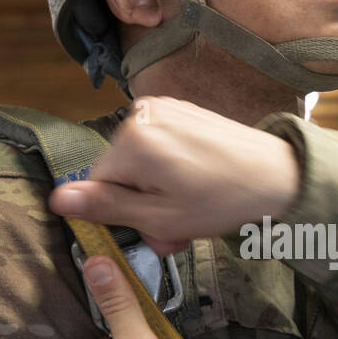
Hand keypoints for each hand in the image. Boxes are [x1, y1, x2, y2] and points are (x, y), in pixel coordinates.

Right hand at [49, 96, 300, 256]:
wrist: (279, 176)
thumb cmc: (224, 200)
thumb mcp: (160, 218)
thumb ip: (106, 207)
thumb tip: (58, 199)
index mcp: (131, 141)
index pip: (98, 186)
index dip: (122, 215)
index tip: (153, 230)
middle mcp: (141, 114)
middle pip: (119, 172)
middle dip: (144, 204)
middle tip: (177, 228)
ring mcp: (163, 108)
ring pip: (140, 162)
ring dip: (159, 190)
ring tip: (192, 207)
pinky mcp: (183, 110)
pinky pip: (159, 146)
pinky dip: (172, 170)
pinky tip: (198, 183)